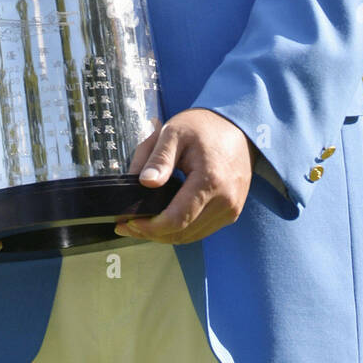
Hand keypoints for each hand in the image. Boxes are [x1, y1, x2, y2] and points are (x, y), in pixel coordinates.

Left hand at [115, 109, 255, 244]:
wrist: (236, 125)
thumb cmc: (202, 127)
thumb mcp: (174, 132)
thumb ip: (158, 158)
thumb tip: (144, 183)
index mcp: (210, 180)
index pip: (176, 219)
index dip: (149, 226)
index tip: (127, 222)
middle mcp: (225, 200)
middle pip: (182, 233)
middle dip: (151, 233)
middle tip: (127, 225)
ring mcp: (231, 209)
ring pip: (191, 236)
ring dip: (164, 235)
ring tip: (141, 224)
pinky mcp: (231, 211)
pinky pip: (201, 230)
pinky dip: (180, 230)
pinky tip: (163, 220)